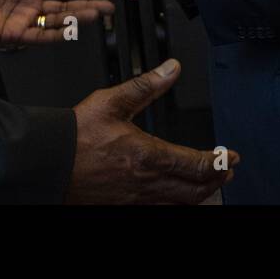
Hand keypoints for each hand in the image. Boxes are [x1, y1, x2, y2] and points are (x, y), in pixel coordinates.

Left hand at [0, 0, 114, 46]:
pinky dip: (56, 34)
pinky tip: (72, 31)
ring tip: (100, 15)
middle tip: (111, 7)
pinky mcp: (13, 34)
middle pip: (65, 7)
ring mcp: (23, 20)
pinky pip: (39, 36)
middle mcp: (28, 6)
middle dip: (88, 7)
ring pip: (57, 21)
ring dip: (79, 18)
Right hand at [67, 58, 237, 202]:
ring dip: (200, 194)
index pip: (196, 164)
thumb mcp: (111, 101)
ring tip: (208, 184)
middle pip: (195, 190)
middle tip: (226, 171)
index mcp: (148, 155)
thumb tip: (171, 69)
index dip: (219, 161)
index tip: (231, 157)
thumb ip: (146, 85)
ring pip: (179, 203)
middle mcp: (146, 182)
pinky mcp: (123, 205)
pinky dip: (176, 203)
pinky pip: (159, 209)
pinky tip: (176, 196)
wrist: (48, 162)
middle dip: (216, 180)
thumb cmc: (76, 135)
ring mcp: (135, 198)